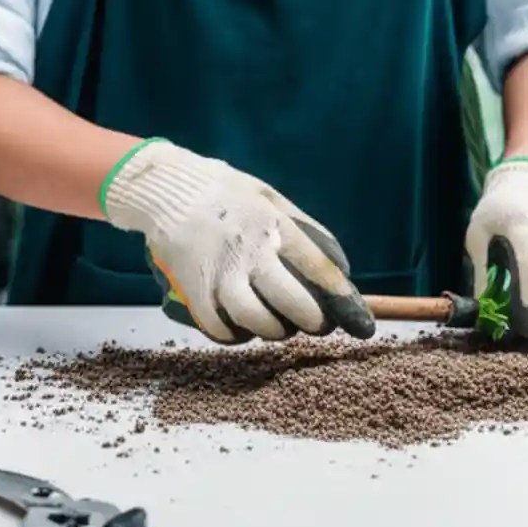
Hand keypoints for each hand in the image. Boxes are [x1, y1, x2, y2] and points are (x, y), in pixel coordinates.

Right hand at [103, 139, 374, 343]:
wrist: (168, 191)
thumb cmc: (229, 196)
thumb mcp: (273, 200)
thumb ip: (305, 232)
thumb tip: (339, 270)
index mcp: (275, 226)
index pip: (320, 269)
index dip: (344, 301)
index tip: (360, 322)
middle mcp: (249, 250)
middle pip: (292, 303)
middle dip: (312, 322)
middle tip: (316, 324)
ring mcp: (220, 272)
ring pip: (256, 320)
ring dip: (274, 331)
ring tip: (279, 327)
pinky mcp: (193, 289)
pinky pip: (220, 327)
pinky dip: (236, 335)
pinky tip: (243, 328)